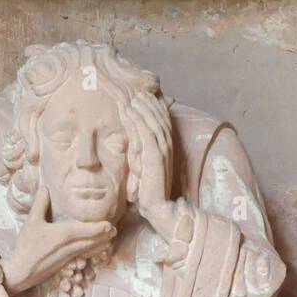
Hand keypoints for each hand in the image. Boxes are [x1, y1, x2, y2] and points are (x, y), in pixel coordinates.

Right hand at [1, 187, 114, 295]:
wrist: (22, 271)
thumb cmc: (26, 246)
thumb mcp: (32, 222)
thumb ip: (40, 204)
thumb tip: (45, 188)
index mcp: (63, 235)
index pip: (85, 230)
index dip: (98, 228)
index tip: (109, 225)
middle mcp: (69, 247)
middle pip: (91, 241)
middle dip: (104, 236)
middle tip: (115, 231)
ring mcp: (68, 257)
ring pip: (88, 250)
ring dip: (100, 245)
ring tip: (110, 240)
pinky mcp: (65, 264)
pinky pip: (82, 256)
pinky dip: (90, 253)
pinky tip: (94, 251)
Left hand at [129, 93, 178, 243]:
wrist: (159, 209)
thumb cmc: (149, 192)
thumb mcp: (144, 168)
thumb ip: (141, 155)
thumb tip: (131, 145)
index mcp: (166, 147)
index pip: (161, 119)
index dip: (151, 105)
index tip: (140, 93)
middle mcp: (167, 145)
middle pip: (158, 115)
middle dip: (146, 101)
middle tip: (133, 87)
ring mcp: (162, 151)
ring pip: (152, 121)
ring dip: (141, 106)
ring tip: (129, 93)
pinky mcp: (155, 157)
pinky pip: (146, 132)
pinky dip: (138, 119)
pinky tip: (129, 110)